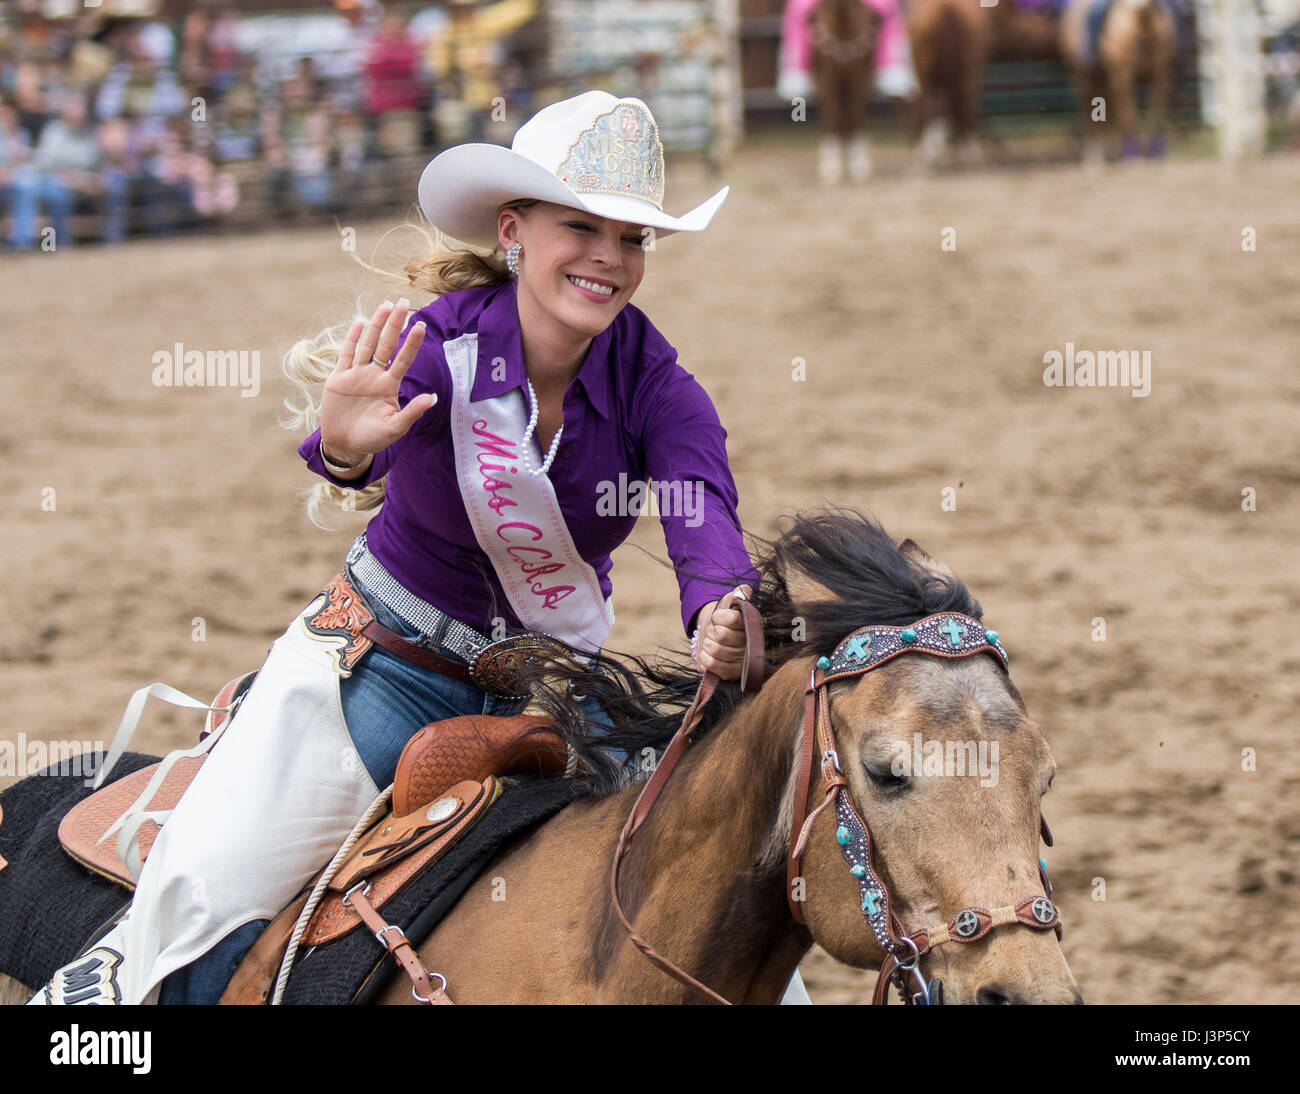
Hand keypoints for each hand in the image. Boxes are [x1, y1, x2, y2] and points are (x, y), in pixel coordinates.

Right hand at [320, 298, 436, 469]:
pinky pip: (346, 354)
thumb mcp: (395, 428)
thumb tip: (433, 398)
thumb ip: (412, 412)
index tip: (421, 325)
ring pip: (367, 344)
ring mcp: (356, 374)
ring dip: (376, 325)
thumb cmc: (373, 438)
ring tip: (386, 305)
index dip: (412, 342)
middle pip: (386, 344)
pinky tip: (359, 322)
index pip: (403, 359)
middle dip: (395, 324)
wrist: (345, 445)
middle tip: (404, 302)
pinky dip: (352, 338)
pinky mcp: (339, 378)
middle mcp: (374, 375)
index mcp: (389, 386)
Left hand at [691, 584, 752, 680]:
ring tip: (711, 642)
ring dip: (707, 644)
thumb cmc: (724, 620)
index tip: (718, 617)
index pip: (732, 618)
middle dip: (711, 631)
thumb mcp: (731, 602)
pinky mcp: (732, 673)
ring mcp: (742, 660)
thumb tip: (745, 590)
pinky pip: (713, 665)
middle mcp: (751, 643)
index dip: (719, 617)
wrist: (717, 638)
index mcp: (752, 623)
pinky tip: (708, 653)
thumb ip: (740, 594)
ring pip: (716, 649)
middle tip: (713, 632)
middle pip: (721, 635)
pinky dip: (705, 657)